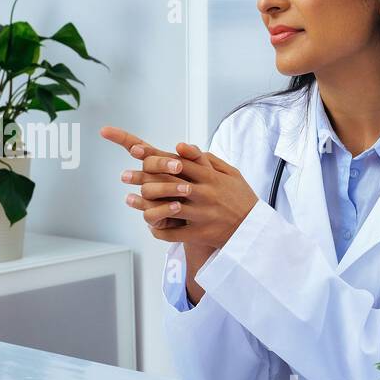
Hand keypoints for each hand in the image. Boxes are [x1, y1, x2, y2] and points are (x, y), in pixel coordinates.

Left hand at [104, 127, 258, 247]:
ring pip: (169, 207)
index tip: (136, 151)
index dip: (157, 156)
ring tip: (129, 199)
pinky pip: (175, 233)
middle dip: (144, 178)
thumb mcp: (231, 173)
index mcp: (211, 176)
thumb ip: (207, 160)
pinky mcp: (201, 232)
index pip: (180, 162)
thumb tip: (182, 147)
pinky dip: (160, 229)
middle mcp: (205, 193)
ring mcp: (202, 214)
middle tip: (124, 175)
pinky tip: (149, 224)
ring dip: (146, 204)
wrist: (254, 229)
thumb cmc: (240, 197)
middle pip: (170, 182)